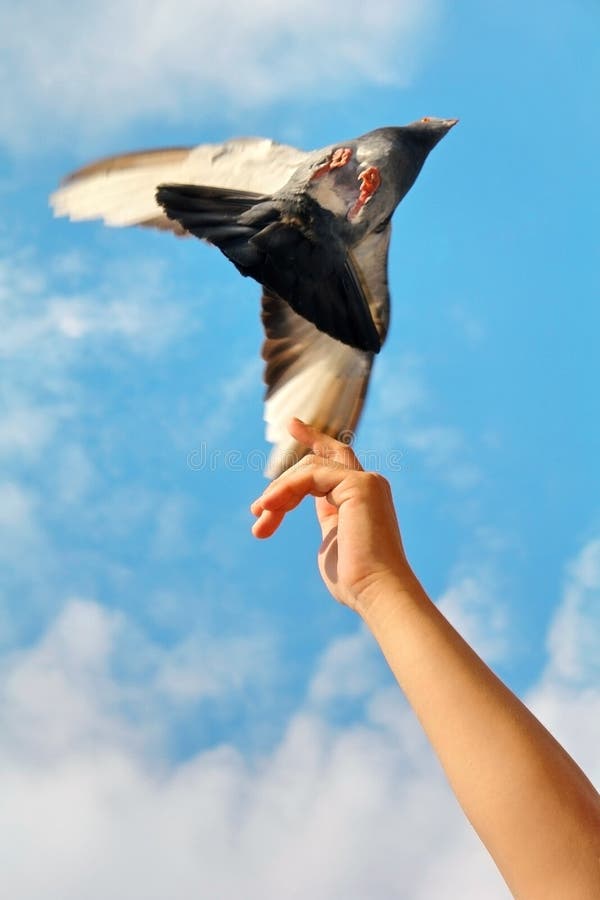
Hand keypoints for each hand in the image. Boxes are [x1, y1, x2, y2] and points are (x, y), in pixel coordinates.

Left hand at [251, 419, 412, 614]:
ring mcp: (366, 482)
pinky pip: (311, 475)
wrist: (377, 592)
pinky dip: (285, 490)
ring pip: (308, 470)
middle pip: (319, 460)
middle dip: (282, 483)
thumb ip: (326, 523)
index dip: (315, 441)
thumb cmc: (355, 581)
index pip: (335, 460)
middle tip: (257, 512)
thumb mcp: (332, 545)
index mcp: (361, 498)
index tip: (293, 424)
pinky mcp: (360, 484)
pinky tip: (268, 507)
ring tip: (260, 518)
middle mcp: (368, 484)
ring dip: (278, 495)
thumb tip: (313, 513)